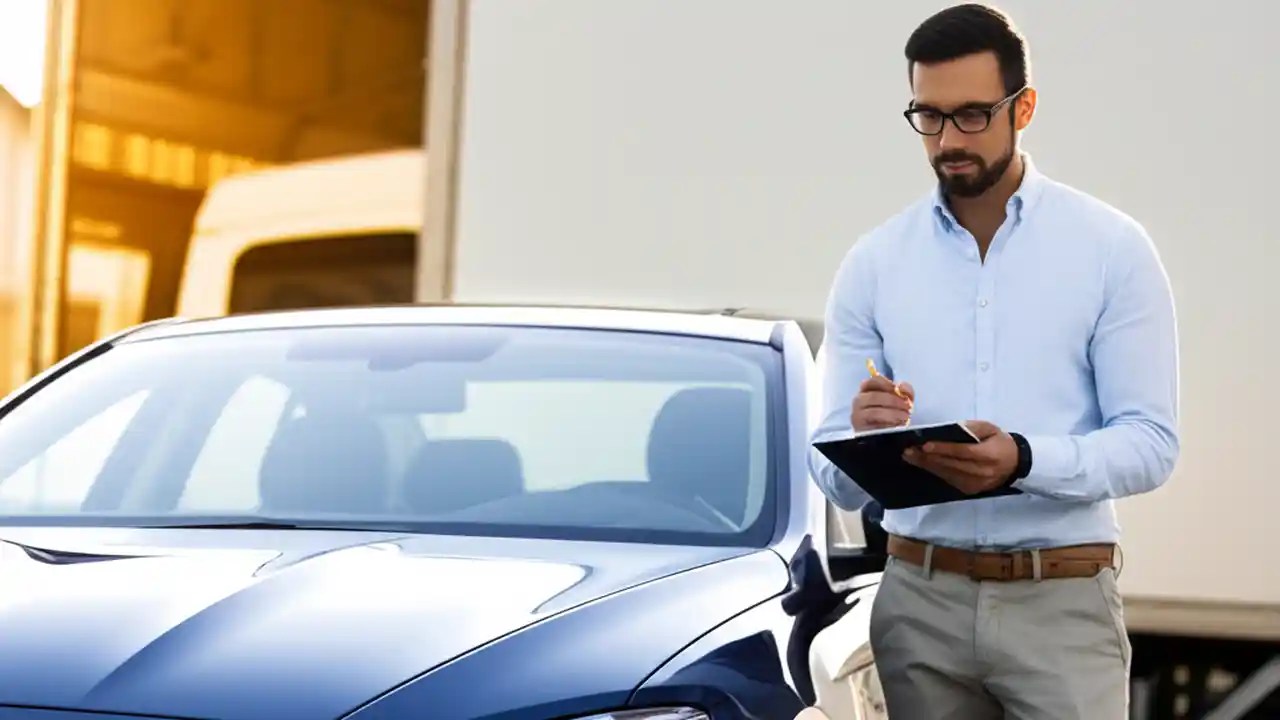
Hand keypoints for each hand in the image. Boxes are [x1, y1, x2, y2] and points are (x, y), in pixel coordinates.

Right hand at [851, 376, 914, 430]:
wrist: (886, 438)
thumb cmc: (893, 417)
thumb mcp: (901, 402)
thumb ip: (905, 392)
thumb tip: (902, 386)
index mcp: (867, 391)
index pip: (872, 382)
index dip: (886, 384)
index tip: (899, 390)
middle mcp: (859, 402)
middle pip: (873, 396)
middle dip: (893, 400)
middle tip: (908, 406)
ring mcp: (857, 416)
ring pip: (874, 412)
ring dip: (893, 413)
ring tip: (905, 417)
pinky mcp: (860, 431)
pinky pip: (875, 426)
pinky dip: (888, 425)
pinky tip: (897, 425)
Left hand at [902, 420, 1017, 493]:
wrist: (1015, 464)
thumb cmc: (1000, 442)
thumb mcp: (990, 429)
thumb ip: (971, 428)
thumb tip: (950, 429)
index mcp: (989, 455)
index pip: (962, 452)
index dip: (943, 449)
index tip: (924, 445)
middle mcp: (982, 472)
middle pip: (950, 465)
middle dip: (927, 458)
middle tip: (908, 451)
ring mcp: (975, 484)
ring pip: (947, 474)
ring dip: (926, 466)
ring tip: (910, 457)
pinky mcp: (970, 490)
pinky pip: (949, 480)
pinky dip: (935, 471)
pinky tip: (923, 464)